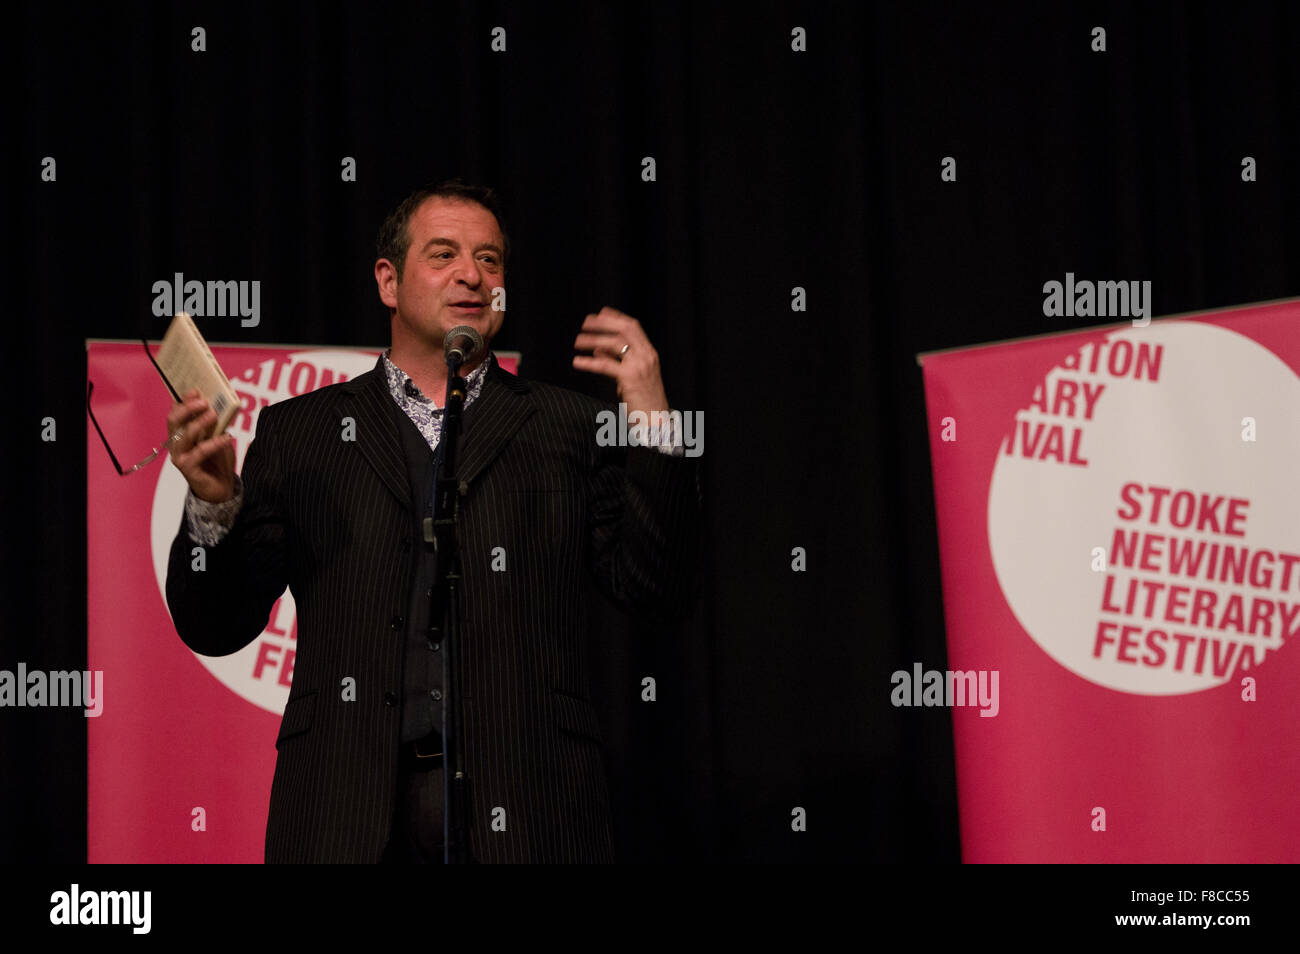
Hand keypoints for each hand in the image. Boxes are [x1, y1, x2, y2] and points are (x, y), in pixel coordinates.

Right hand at [166, 388, 235, 502]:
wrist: (221, 487)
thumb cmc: (217, 460)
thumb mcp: (217, 437)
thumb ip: (214, 423)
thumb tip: (219, 404)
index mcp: (180, 433)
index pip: (176, 413)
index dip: (183, 400)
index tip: (195, 389)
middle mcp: (176, 444)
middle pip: (174, 421)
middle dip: (187, 408)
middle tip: (204, 402)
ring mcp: (180, 457)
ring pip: (185, 435)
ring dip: (199, 423)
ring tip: (214, 414)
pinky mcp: (188, 468)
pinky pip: (200, 452)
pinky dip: (214, 443)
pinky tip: (227, 437)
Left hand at [571, 307, 669, 416]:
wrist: (656, 421)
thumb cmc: (644, 401)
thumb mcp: (632, 377)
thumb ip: (617, 361)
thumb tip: (598, 349)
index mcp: (649, 353)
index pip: (633, 327)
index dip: (616, 317)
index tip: (600, 313)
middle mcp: (646, 356)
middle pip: (624, 329)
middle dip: (603, 323)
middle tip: (585, 322)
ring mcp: (640, 365)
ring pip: (614, 343)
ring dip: (593, 339)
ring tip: (577, 341)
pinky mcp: (630, 378)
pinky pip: (605, 365)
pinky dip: (589, 362)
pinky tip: (578, 362)